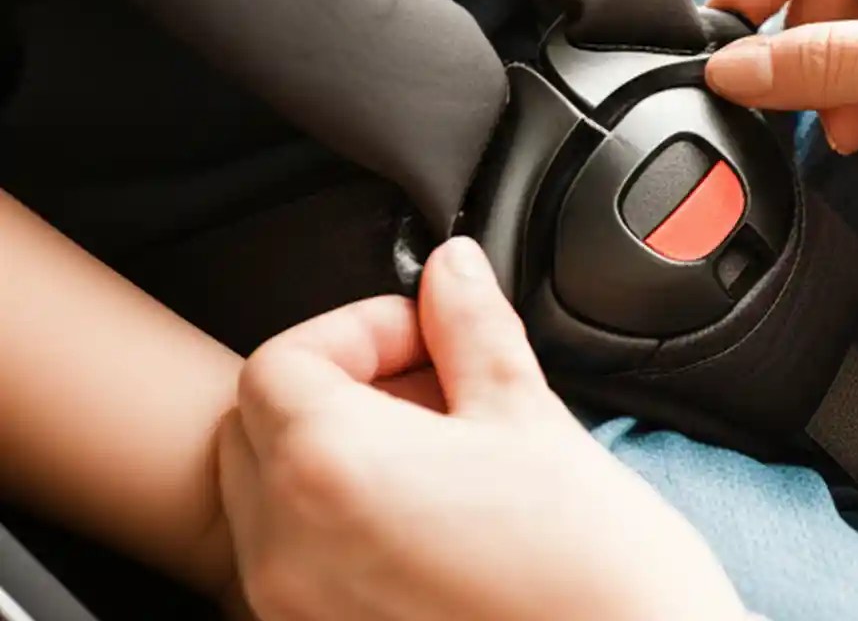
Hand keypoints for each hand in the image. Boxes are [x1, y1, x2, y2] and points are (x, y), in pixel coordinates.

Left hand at [217, 237, 744, 620]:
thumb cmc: (594, 575)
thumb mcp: (532, 420)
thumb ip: (472, 327)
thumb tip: (453, 271)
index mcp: (333, 469)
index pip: (284, 362)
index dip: (358, 332)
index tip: (425, 337)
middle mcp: (290, 550)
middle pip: (261, 426)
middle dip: (340, 389)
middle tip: (433, 391)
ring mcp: (297, 611)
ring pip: (273, 500)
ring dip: (336, 458)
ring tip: (437, 461)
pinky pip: (297, 567)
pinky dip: (338, 529)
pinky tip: (427, 525)